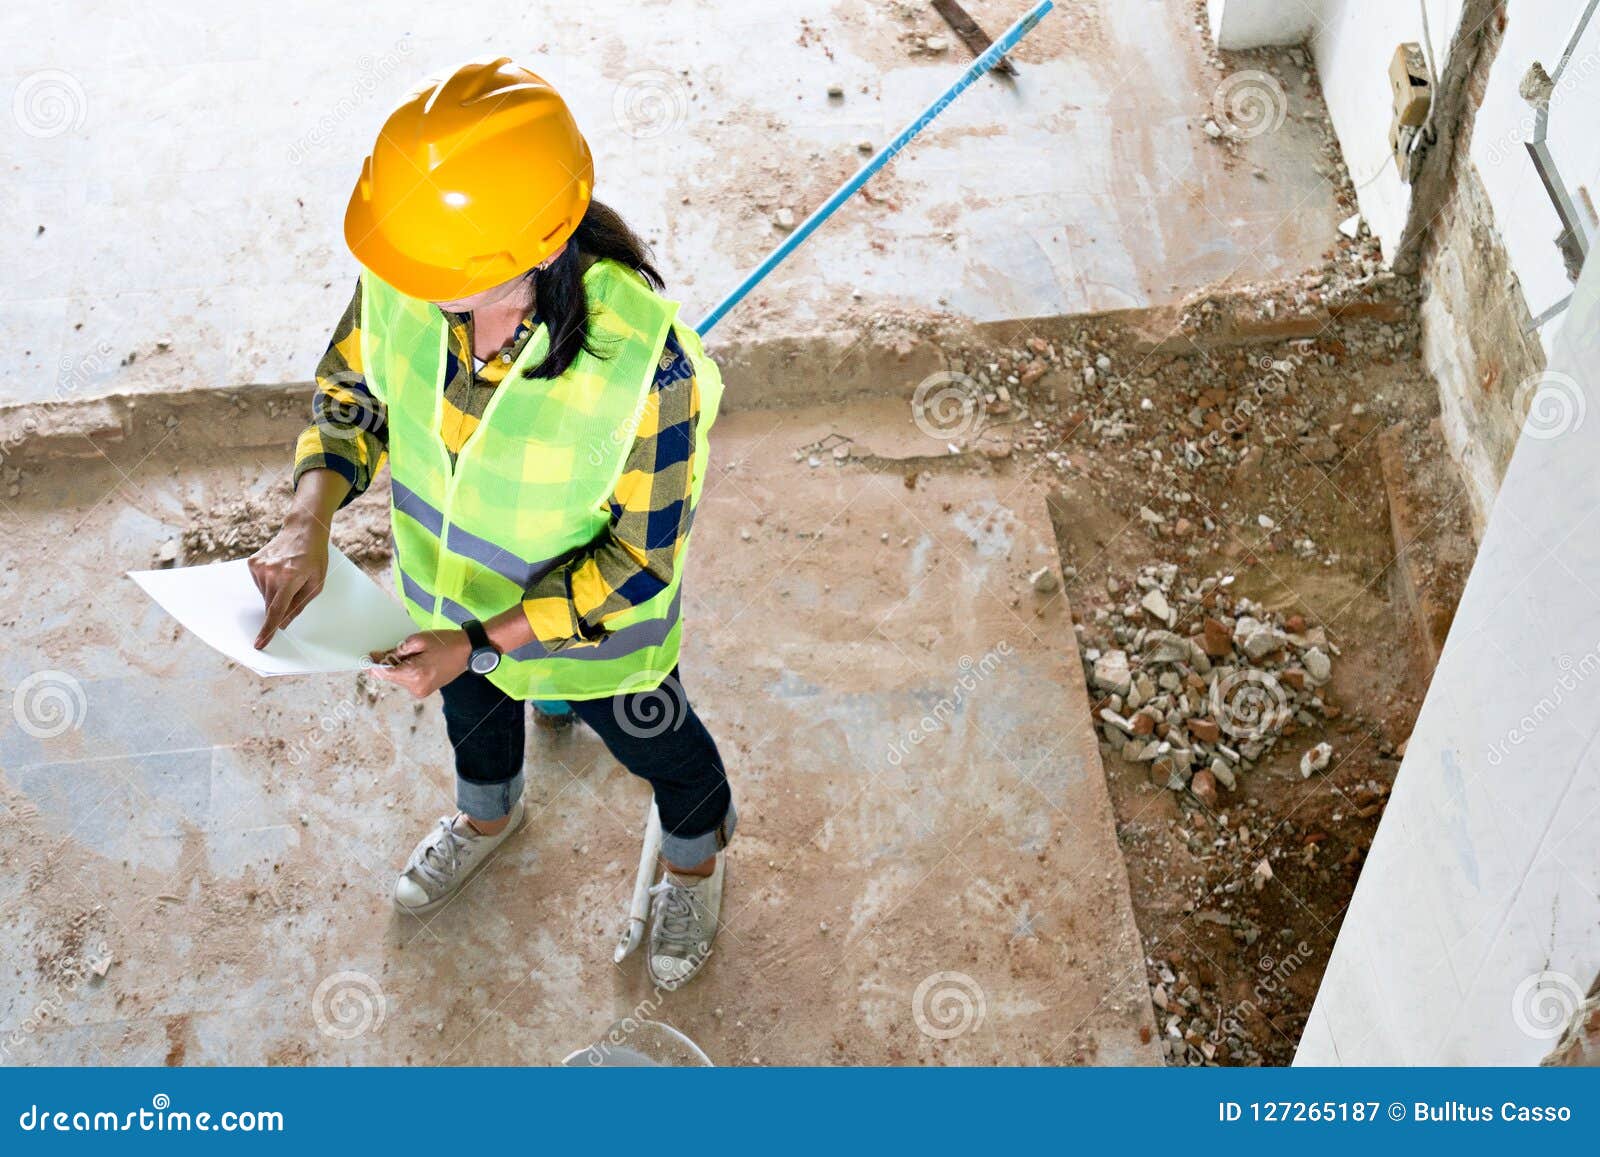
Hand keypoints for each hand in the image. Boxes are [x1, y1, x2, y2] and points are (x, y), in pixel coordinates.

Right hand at [248, 516, 329, 648]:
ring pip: (265, 595)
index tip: (259, 643)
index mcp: (290, 578)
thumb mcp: (316, 584)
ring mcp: (259, 566)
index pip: (276, 610)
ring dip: (276, 592)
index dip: (268, 629)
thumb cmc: (314, 557)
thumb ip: (299, 605)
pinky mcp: (252, 563)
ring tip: (289, 575)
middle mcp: (271, 572)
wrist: (303, 530)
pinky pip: (260, 584)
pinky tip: (279, 570)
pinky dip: (269, 583)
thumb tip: (284, 623)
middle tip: (294, 589)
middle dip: (280, 605)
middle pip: (270, 604)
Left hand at [368, 630, 470, 697]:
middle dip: (387, 663)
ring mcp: (420, 692)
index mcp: (414, 674)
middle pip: (390, 676)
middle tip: (397, 648)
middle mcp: (415, 688)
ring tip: (413, 654)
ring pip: (397, 679)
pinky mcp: (423, 691)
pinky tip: (417, 661)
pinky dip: (406, 671)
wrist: (468, 652)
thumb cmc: (445, 642)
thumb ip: (395, 652)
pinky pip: (406, 681)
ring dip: (398, 667)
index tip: (365, 656)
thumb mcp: (418, 640)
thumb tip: (376, 659)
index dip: (372, 664)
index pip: (384, 672)